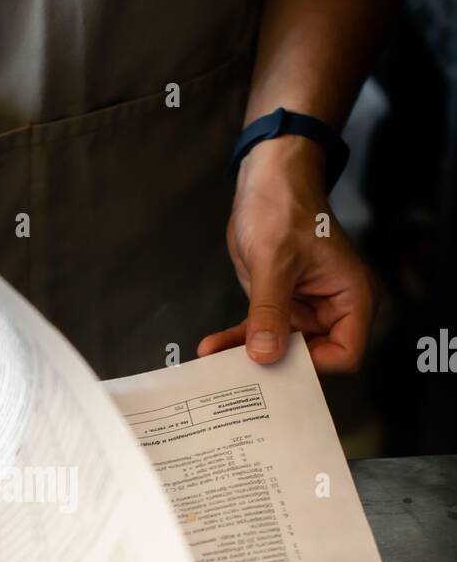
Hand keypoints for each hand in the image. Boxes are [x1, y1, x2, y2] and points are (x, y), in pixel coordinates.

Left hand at [198, 136, 375, 373]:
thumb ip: (271, 311)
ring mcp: (305, 311)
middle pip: (312, 359)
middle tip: (241, 380)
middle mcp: (332, 310)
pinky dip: (236, 341)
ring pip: (280, 350)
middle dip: (277, 369)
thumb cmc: (286, 208)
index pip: (345, 353)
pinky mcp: (279, 306)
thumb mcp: (276, 261)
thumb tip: (266, 354)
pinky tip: (210, 348)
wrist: (267, 181)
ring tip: (216, 368)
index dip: (315, 366)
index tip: (279, 367)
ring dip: (248, 358)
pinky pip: (259, 333)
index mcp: (352, 299)